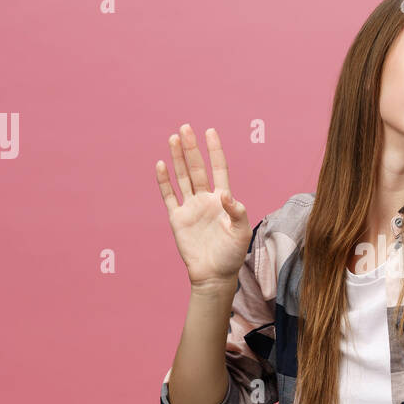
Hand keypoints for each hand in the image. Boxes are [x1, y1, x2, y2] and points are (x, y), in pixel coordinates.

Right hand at [155, 125, 251, 289]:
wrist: (213, 275)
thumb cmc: (232, 254)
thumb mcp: (242, 232)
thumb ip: (237, 211)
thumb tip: (225, 193)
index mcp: (223, 200)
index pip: (219, 168)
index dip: (214, 150)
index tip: (210, 131)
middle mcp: (205, 199)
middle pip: (197, 168)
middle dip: (192, 148)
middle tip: (185, 128)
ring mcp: (190, 207)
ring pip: (182, 177)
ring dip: (178, 158)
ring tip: (174, 138)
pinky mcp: (177, 218)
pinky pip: (169, 195)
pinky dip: (164, 181)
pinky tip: (161, 164)